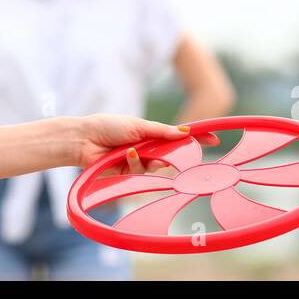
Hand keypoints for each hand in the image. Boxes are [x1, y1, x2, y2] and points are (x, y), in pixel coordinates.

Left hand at [74, 114, 219, 176]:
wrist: (84, 140)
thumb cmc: (108, 126)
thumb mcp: (138, 125)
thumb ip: (162, 131)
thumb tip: (185, 132)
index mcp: (150, 132)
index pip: (178, 136)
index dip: (196, 138)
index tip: (215, 139)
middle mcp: (147, 147)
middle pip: (171, 153)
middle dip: (176, 153)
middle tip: (181, 152)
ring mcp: (139, 160)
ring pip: (158, 165)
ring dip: (151, 158)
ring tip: (136, 149)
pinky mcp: (129, 173)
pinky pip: (142, 171)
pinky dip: (136, 161)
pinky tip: (127, 154)